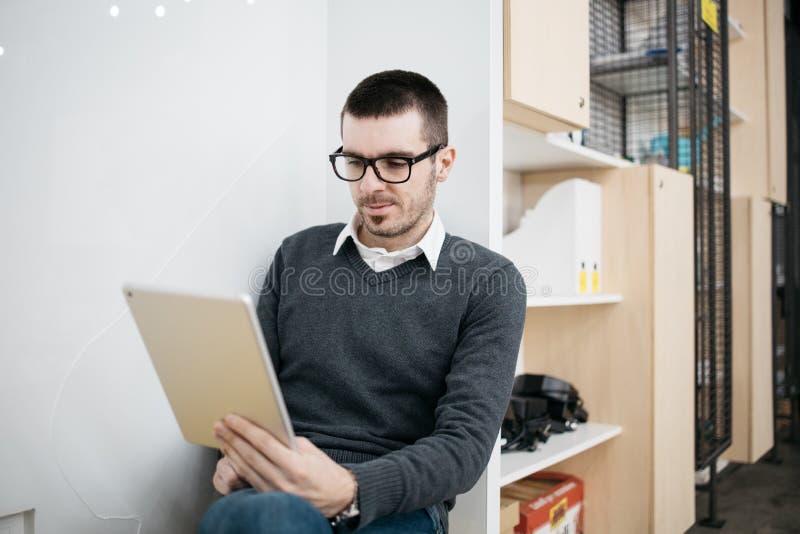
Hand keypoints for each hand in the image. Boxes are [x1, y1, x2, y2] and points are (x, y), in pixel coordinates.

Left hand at [213, 414, 355, 517]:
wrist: (336, 499)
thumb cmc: (326, 473)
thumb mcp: (310, 451)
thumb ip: (287, 441)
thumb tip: (266, 429)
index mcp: (295, 465)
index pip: (264, 443)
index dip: (245, 429)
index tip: (232, 418)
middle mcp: (282, 480)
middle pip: (250, 455)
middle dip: (232, 437)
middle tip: (219, 425)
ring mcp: (274, 491)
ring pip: (245, 467)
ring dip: (230, 450)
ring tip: (221, 436)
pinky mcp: (269, 497)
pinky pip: (248, 478)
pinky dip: (237, 464)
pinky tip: (230, 454)